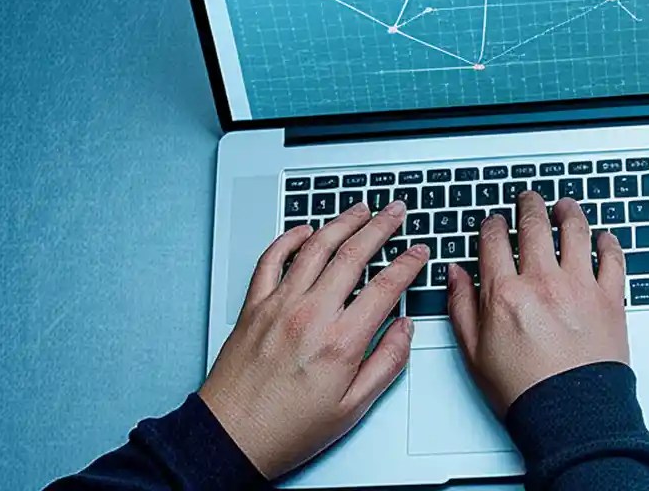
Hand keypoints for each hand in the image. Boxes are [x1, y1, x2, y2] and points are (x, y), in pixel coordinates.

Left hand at [199, 200, 427, 478]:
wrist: (229, 438)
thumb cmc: (287, 429)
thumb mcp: (352, 408)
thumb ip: (387, 364)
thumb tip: (404, 331)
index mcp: (340, 342)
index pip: (385, 287)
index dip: (408, 263)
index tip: (419, 251)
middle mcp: (310, 315)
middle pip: (353, 254)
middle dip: (381, 226)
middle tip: (396, 211)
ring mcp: (278, 306)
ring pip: (315, 247)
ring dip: (342, 222)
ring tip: (360, 209)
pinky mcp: (253, 307)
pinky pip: (271, 260)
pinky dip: (289, 238)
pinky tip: (305, 231)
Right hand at [448, 193, 628, 415]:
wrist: (571, 414)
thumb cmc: (524, 391)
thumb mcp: (474, 352)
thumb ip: (461, 307)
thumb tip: (455, 274)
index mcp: (505, 293)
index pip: (495, 240)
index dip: (493, 225)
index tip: (494, 222)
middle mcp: (543, 281)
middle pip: (534, 225)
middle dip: (528, 205)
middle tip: (529, 199)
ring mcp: (580, 286)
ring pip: (575, 231)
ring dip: (568, 212)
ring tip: (564, 206)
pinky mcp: (610, 297)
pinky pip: (612, 257)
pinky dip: (608, 242)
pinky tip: (604, 236)